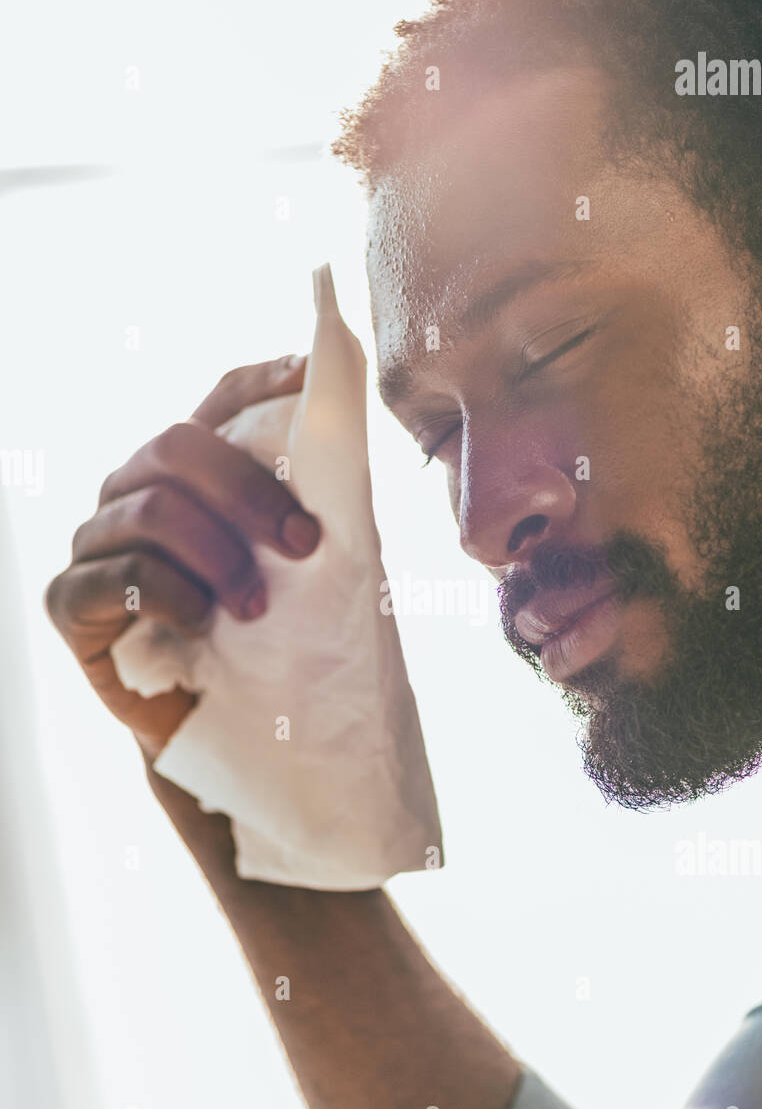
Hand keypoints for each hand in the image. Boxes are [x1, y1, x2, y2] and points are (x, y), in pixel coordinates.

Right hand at [46, 354, 316, 762]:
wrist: (230, 734)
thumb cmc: (272, 643)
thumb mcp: (304, 569)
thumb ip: (308, 504)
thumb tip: (344, 427)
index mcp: (195, 475)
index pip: (221, 400)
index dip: (263, 379)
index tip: (313, 374)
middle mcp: (135, 492)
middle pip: (176, 445)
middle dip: (247, 490)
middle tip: (304, 543)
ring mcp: (96, 543)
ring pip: (150, 508)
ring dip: (217, 554)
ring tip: (256, 606)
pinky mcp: (71, 601)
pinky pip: (119, 574)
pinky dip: (171, 595)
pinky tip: (203, 624)